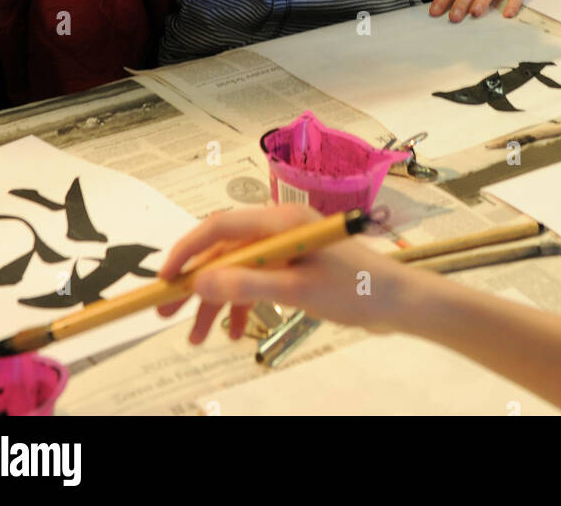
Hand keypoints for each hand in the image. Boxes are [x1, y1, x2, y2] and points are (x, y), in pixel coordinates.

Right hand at [156, 204, 411, 343]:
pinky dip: (242, 303)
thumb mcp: (297, 291)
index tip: (164, 280)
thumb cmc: (353, 290)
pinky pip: (257, 279)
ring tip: (199, 338)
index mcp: (279, 222)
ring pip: (237, 269)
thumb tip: (200, 283)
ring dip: (216, 301)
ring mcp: (286, 245)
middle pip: (224, 250)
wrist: (396, 300)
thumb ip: (247, 286)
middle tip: (167, 312)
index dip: (187, 251)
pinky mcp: (295, 264)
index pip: (219, 227)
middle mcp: (279, 227)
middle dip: (195, 282)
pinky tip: (233, 331)